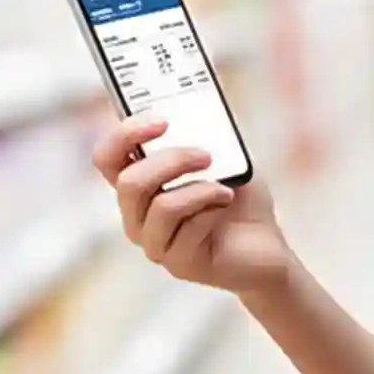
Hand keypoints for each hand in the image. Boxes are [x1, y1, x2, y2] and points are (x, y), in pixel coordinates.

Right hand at [93, 116, 292, 292]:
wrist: (266, 244)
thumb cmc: (240, 197)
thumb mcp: (225, 157)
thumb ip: (206, 135)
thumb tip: (197, 109)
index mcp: (141, 185)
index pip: (107, 159)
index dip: (125, 135)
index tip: (161, 121)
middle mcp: (139, 216)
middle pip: (130, 183)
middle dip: (172, 160)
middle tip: (207, 155)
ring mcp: (157, 243)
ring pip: (161, 207)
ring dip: (200, 189)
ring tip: (225, 188)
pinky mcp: (180, 263)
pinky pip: (189, 229)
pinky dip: (214, 210)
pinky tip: (226, 208)